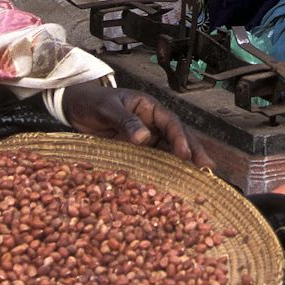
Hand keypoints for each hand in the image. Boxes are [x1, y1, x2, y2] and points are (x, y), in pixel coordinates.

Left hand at [60, 81, 212, 169]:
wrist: (76, 108)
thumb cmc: (92, 102)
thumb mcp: (108, 108)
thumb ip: (125, 121)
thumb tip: (144, 137)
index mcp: (149, 107)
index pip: (170, 123)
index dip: (180, 138)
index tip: (185, 155)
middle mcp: (152, 122)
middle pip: (177, 136)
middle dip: (193, 151)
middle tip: (208, 167)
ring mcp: (146, 137)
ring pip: (169, 150)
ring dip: (183, 163)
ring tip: (199, 177)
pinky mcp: (137, 150)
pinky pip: (154, 159)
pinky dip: (165, 170)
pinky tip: (173, 182)